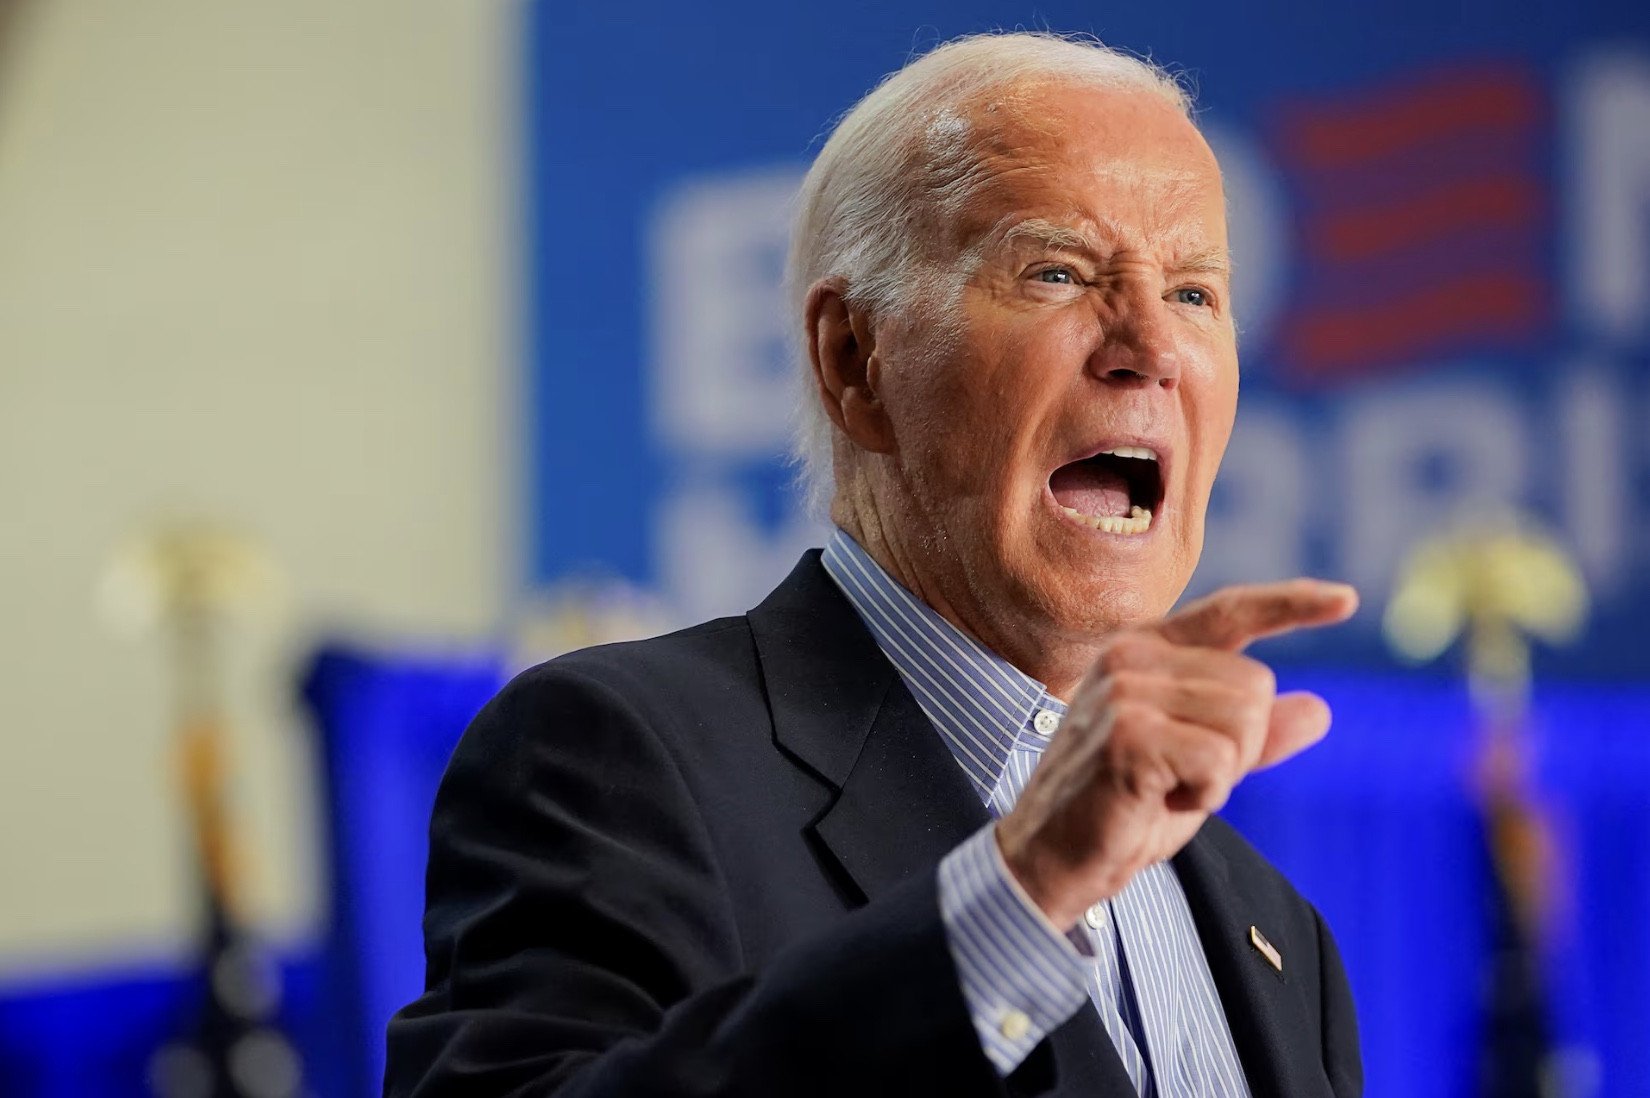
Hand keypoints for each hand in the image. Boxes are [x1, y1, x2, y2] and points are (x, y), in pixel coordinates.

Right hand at [995, 580, 1358, 929]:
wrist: (1050, 859)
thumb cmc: (1120, 811)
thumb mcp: (1199, 766)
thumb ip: (1254, 736)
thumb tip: (1319, 710)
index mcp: (1144, 650)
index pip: (1230, 613)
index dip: (1291, 604)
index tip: (1346, 601)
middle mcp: (1131, 656)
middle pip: (1256, 687)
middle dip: (1240, 748)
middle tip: (1179, 779)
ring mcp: (1126, 691)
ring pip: (1245, 723)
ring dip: (1220, 776)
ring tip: (1164, 789)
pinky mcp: (1127, 734)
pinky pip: (1219, 761)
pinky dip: (1203, 796)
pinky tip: (1155, 802)